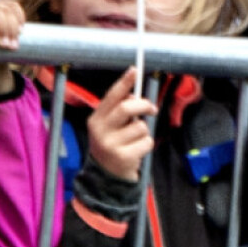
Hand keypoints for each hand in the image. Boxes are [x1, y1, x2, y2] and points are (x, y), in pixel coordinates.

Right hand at [85, 66, 156, 181]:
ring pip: (140, 126)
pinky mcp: (123, 157)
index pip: (111, 97)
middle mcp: (100, 131)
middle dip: (143, 105)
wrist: (106, 176)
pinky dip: (147, 145)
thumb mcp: (109, 128)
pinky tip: (137, 152)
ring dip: (144, 132)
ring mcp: (111, 145)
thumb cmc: (113, 145)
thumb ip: (119, 112)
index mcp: (96, 120)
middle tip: (152, 109)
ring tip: (135, 141)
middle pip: (126, 108)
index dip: (124, 82)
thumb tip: (136, 96)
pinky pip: (147, 141)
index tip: (135, 70)